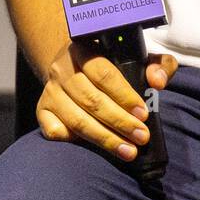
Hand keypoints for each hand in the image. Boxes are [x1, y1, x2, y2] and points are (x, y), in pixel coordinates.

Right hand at [37, 41, 178, 160]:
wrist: (74, 64)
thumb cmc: (112, 63)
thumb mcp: (137, 56)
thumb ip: (157, 64)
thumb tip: (158, 81)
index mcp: (84, 48)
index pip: (104, 74)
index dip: (124, 96)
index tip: (143, 114)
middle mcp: (62, 68)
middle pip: (91, 100)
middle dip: (119, 122)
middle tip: (141, 137)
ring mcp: (50, 90)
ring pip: (76, 119)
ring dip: (104, 138)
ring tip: (127, 150)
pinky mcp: (41, 108)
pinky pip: (53, 130)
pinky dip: (71, 140)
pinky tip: (91, 148)